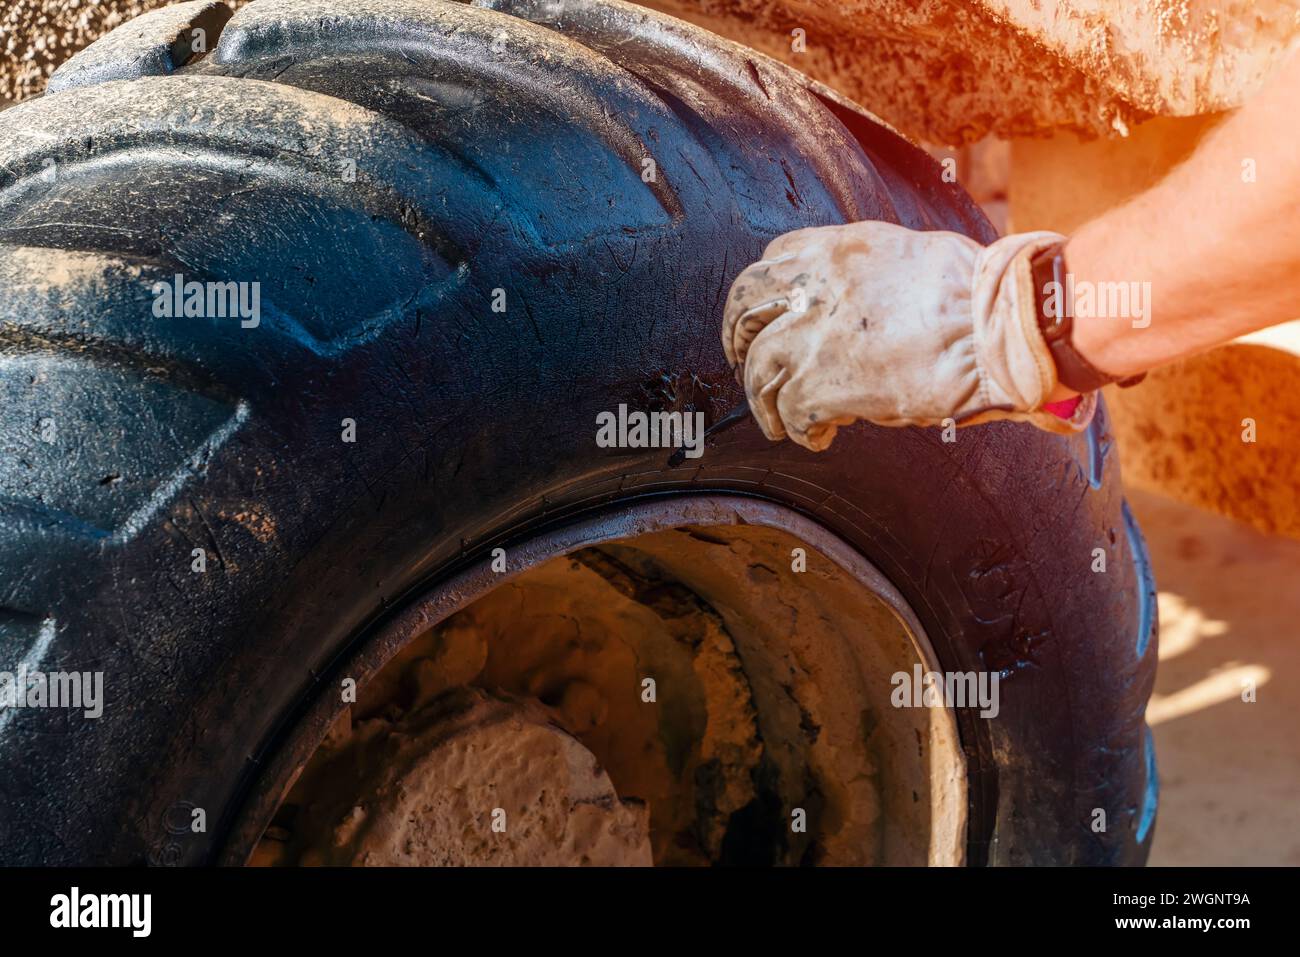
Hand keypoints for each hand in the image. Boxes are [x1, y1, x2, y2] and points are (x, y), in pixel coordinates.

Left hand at [721, 221, 1094, 450]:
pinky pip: (791, 411)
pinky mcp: (825, 384)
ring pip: (758, 369)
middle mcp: (816, 286)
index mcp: (839, 249)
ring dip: (764, 400)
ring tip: (780, 421)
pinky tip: (819, 437)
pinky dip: (799, 429)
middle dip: (738, 342)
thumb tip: (864, 304)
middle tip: (747, 368)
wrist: (1001, 326)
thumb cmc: (979, 295)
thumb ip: (872, 277)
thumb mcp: (913, 257)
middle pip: (744, 310)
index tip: (763, 318)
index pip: (772, 261)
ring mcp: (814, 335)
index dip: (761, 296)